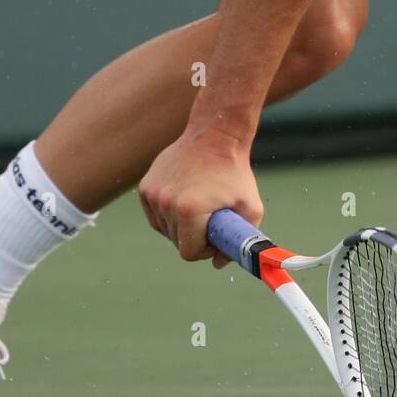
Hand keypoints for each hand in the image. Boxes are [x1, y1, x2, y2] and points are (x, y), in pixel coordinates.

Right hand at [139, 129, 262, 266]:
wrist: (216, 135)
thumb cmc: (235, 172)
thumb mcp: (250, 207)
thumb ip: (241, 240)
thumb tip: (218, 262)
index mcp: (189, 211)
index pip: (189, 253)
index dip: (205, 249)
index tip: (216, 235)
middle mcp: (165, 203)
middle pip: (176, 242)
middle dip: (194, 236)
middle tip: (210, 218)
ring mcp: (153, 194)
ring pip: (164, 228)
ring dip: (180, 224)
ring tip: (199, 203)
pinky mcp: (146, 186)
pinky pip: (155, 214)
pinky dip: (168, 213)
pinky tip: (185, 196)